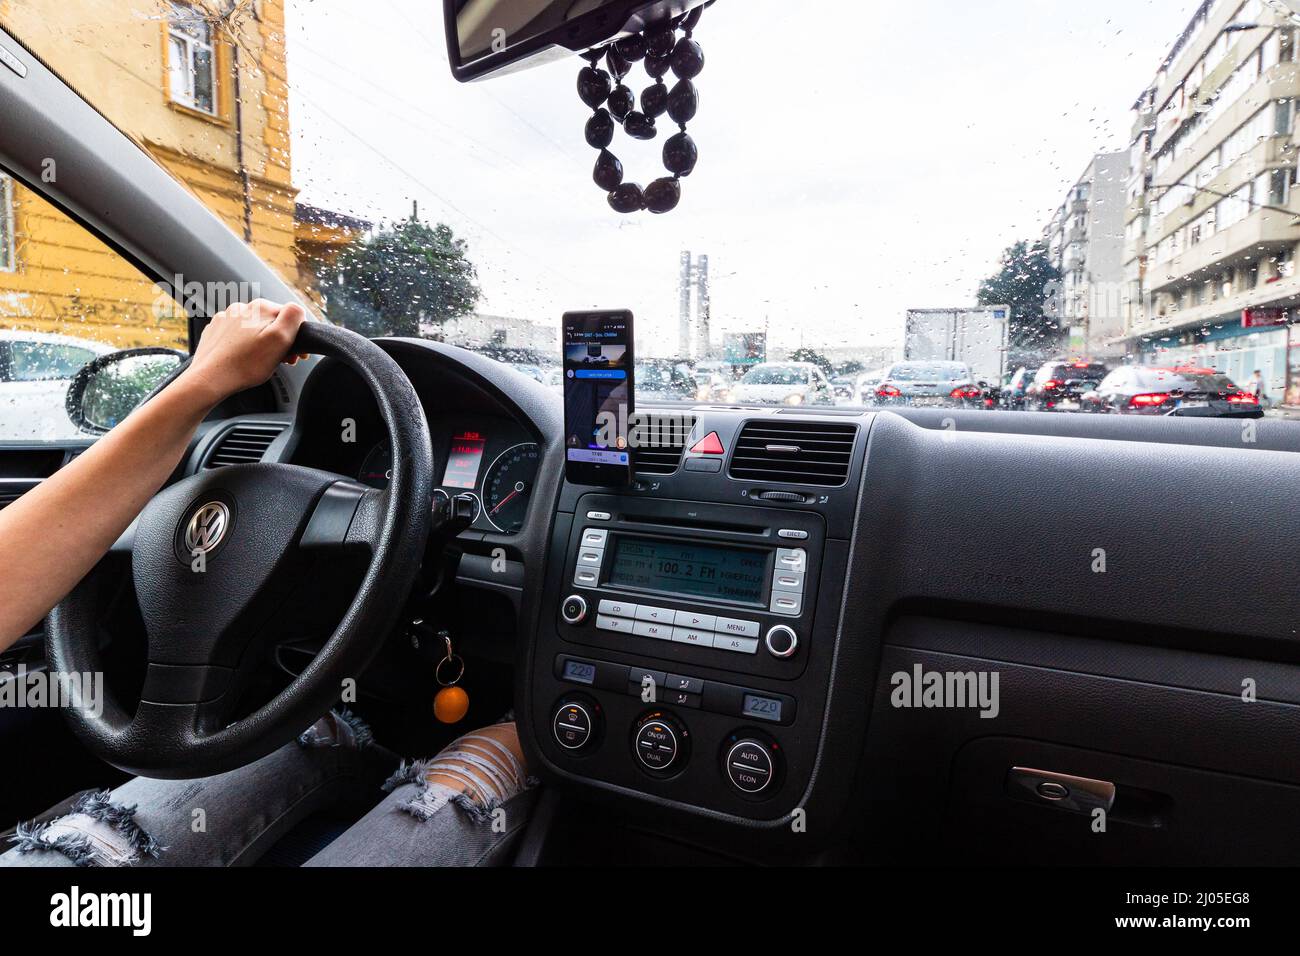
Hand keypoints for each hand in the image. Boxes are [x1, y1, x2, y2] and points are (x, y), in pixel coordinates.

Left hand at [178, 299, 307, 407]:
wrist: (210, 379)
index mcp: (260, 308)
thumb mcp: (280, 339)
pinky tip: (243, 359)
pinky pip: (236, 336)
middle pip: (271, 322)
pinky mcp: (215, 332)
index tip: (294, 355)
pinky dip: (243, 346)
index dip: (296, 337)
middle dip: (279, 340)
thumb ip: (293, 317)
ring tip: (259, 362)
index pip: (290, 317)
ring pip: (253, 329)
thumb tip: (298, 308)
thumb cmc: (245, 364)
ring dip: (261, 343)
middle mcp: (242, 308)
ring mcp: (226, 319)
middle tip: (280, 361)